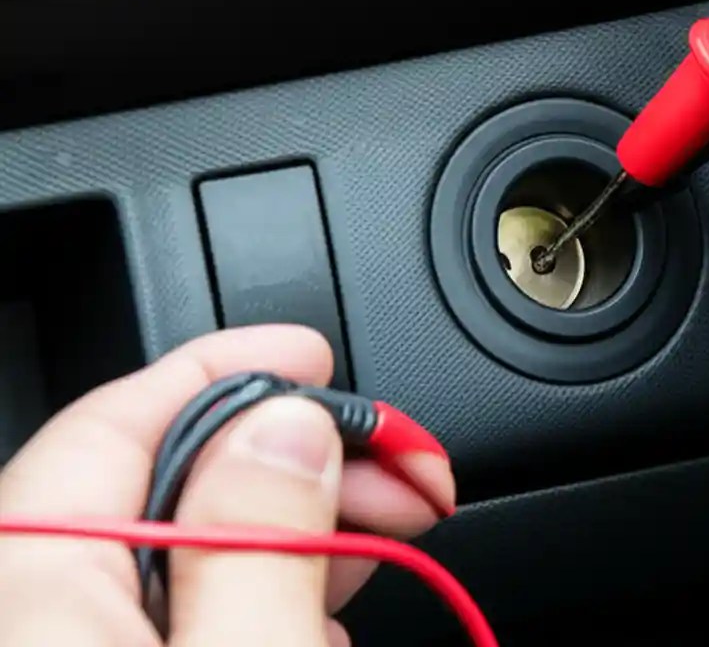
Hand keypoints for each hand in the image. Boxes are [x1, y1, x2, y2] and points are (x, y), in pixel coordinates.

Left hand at [0, 325, 455, 645]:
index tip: (315, 357)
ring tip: (391, 537)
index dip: (230, 370)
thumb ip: (258, 543)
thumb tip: (290, 427)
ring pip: (189, 553)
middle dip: (300, 462)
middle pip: (167, 484)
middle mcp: (34, 614)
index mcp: (34, 586)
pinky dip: (267, 599)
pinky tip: (324, 615)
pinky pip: (189, 615)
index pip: (117, 423)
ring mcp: (75, 646)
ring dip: (302, 534)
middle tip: (404, 472)